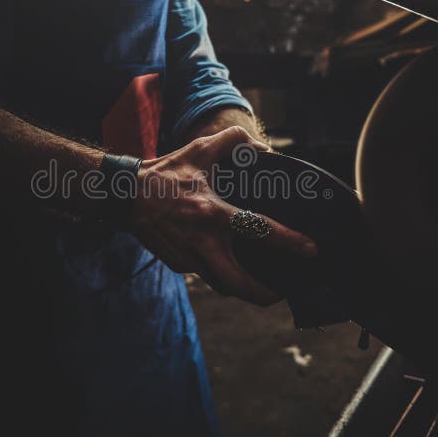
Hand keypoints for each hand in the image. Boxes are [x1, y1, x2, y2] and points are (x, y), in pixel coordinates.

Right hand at [132, 126, 318, 305]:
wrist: (125, 196)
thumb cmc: (164, 173)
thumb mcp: (198, 151)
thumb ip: (232, 142)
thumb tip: (261, 146)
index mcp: (212, 213)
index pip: (258, 228)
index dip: (288, 242)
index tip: (311, 251)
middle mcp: (202, 241)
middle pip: (237, 284)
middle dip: (263, 295)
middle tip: (280, 293)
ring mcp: (187, 257)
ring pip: (221, 284)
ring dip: (242, 288)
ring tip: (260, 285)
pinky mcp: (177, 263)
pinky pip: (204, 273)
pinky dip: (219, 272)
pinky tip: (228, 264)